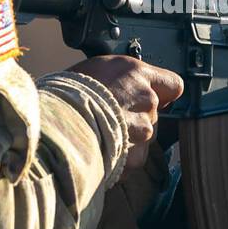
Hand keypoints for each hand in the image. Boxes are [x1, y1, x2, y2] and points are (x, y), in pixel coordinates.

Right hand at [67, 55, 183, 165]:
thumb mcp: (95, 70)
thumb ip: (120, 79)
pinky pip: (134, 158)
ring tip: (100, 134)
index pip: (173, 84)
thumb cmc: (65, 93)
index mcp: (135, 73)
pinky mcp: (136, 153)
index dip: (162, 93)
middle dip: (136, 118)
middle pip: (153, 113)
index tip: (150, 97)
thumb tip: (122, 86)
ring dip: (129, 139)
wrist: (55, 121)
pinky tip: (101, 149)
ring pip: (144, 136)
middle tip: (109, 118)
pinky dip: (121, 158)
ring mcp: (143, 127)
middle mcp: (145, 98)